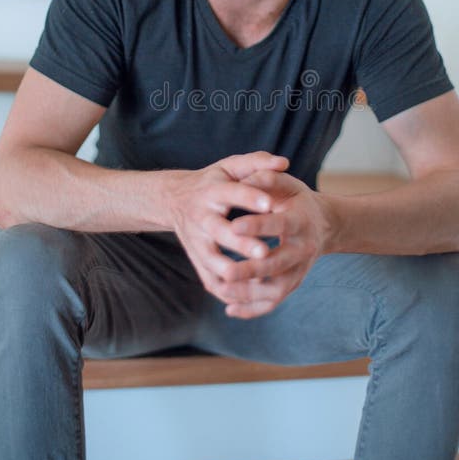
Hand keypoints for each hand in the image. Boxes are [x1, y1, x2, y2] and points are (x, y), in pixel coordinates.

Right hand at [167, 151, 288, 305]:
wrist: (174, 199)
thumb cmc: (213, 181)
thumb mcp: (230, 166)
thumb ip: (257, 162)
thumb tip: (284, 162)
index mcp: (212, 191)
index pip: (231, 193)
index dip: (250, 198)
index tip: (270, 205)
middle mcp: (201, 217)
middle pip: (219, 232)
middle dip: (241, 243)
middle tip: (265, 251)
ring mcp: (196, 241)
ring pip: (212, 261)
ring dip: (233, 272)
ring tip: (258, 281)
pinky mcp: (196, 259)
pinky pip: (210, 280)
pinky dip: (228, 291)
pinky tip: (250, 297)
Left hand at [219, 171, 334, 318]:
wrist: (322, 224)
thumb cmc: (296, 199)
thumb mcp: (286, 183)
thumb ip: (266, 178)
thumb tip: (244, 181)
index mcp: (302, 221)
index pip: (281, 224)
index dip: (258, 226)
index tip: (234, 226)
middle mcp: (303, 249)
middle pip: (279, 264)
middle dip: (252, 269)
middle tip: (226, 271)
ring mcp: (299, 270)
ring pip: (275, 290)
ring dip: (248, 294)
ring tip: (221, 288)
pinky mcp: (292, 284)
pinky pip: (273, 302)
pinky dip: (252, 309)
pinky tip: (230, 308)